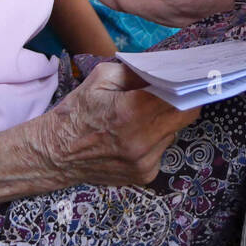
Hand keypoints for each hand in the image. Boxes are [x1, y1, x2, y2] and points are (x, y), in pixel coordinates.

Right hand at [37, 61, 199, 186]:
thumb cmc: (77, 112)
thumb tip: (165, 69)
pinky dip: (154, 140)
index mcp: (131, 112)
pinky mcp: (144, 176)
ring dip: (165, 122)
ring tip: (143, 116)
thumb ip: (137, 71)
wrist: (55, 154)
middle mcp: (142, 142)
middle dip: (181, 102)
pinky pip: (161, 150)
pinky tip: (135, 136)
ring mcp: (144, 163)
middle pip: (184, 117)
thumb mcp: (102, 78)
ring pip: (173, 134)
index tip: (190, 79)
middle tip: (174, 92)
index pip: (180, 99)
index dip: (187, 88)